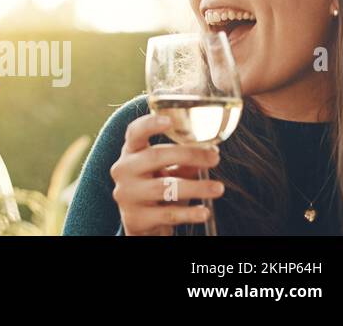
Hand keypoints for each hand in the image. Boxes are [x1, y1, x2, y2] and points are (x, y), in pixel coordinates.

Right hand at [111, 113, 222, 234]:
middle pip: (155, 156)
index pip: (134, 133)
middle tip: (214, 158)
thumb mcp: (167, 172)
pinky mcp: (135, 218)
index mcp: (130, 153)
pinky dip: (189, 213)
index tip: (168, 120)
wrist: (140, 222)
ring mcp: (127, 194)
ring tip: (218, 188)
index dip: (149, 124)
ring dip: (196, 187)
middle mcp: (123, 170)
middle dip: (189, 155)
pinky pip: (167, 214)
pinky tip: (204, 212)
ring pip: (165, 187)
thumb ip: (183, 163)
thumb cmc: (155, 189)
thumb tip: (210, 152)